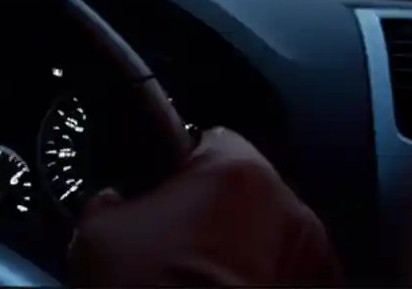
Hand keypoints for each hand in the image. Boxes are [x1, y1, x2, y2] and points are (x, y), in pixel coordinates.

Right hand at [67, 127, 342, 286]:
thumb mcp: (100, 234)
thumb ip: (111, 201)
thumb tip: (112, 201)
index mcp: (236, 171)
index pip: (212, 138)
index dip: (182, 161)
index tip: (164, 183)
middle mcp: (287, 205)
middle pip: (246, 188)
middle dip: (215, 209)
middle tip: (175, 240)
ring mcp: (311, 257)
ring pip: (270, 233)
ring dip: (244, 246)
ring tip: (202, 276)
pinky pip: (287, 274)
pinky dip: (265, 279)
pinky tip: (227, 287)